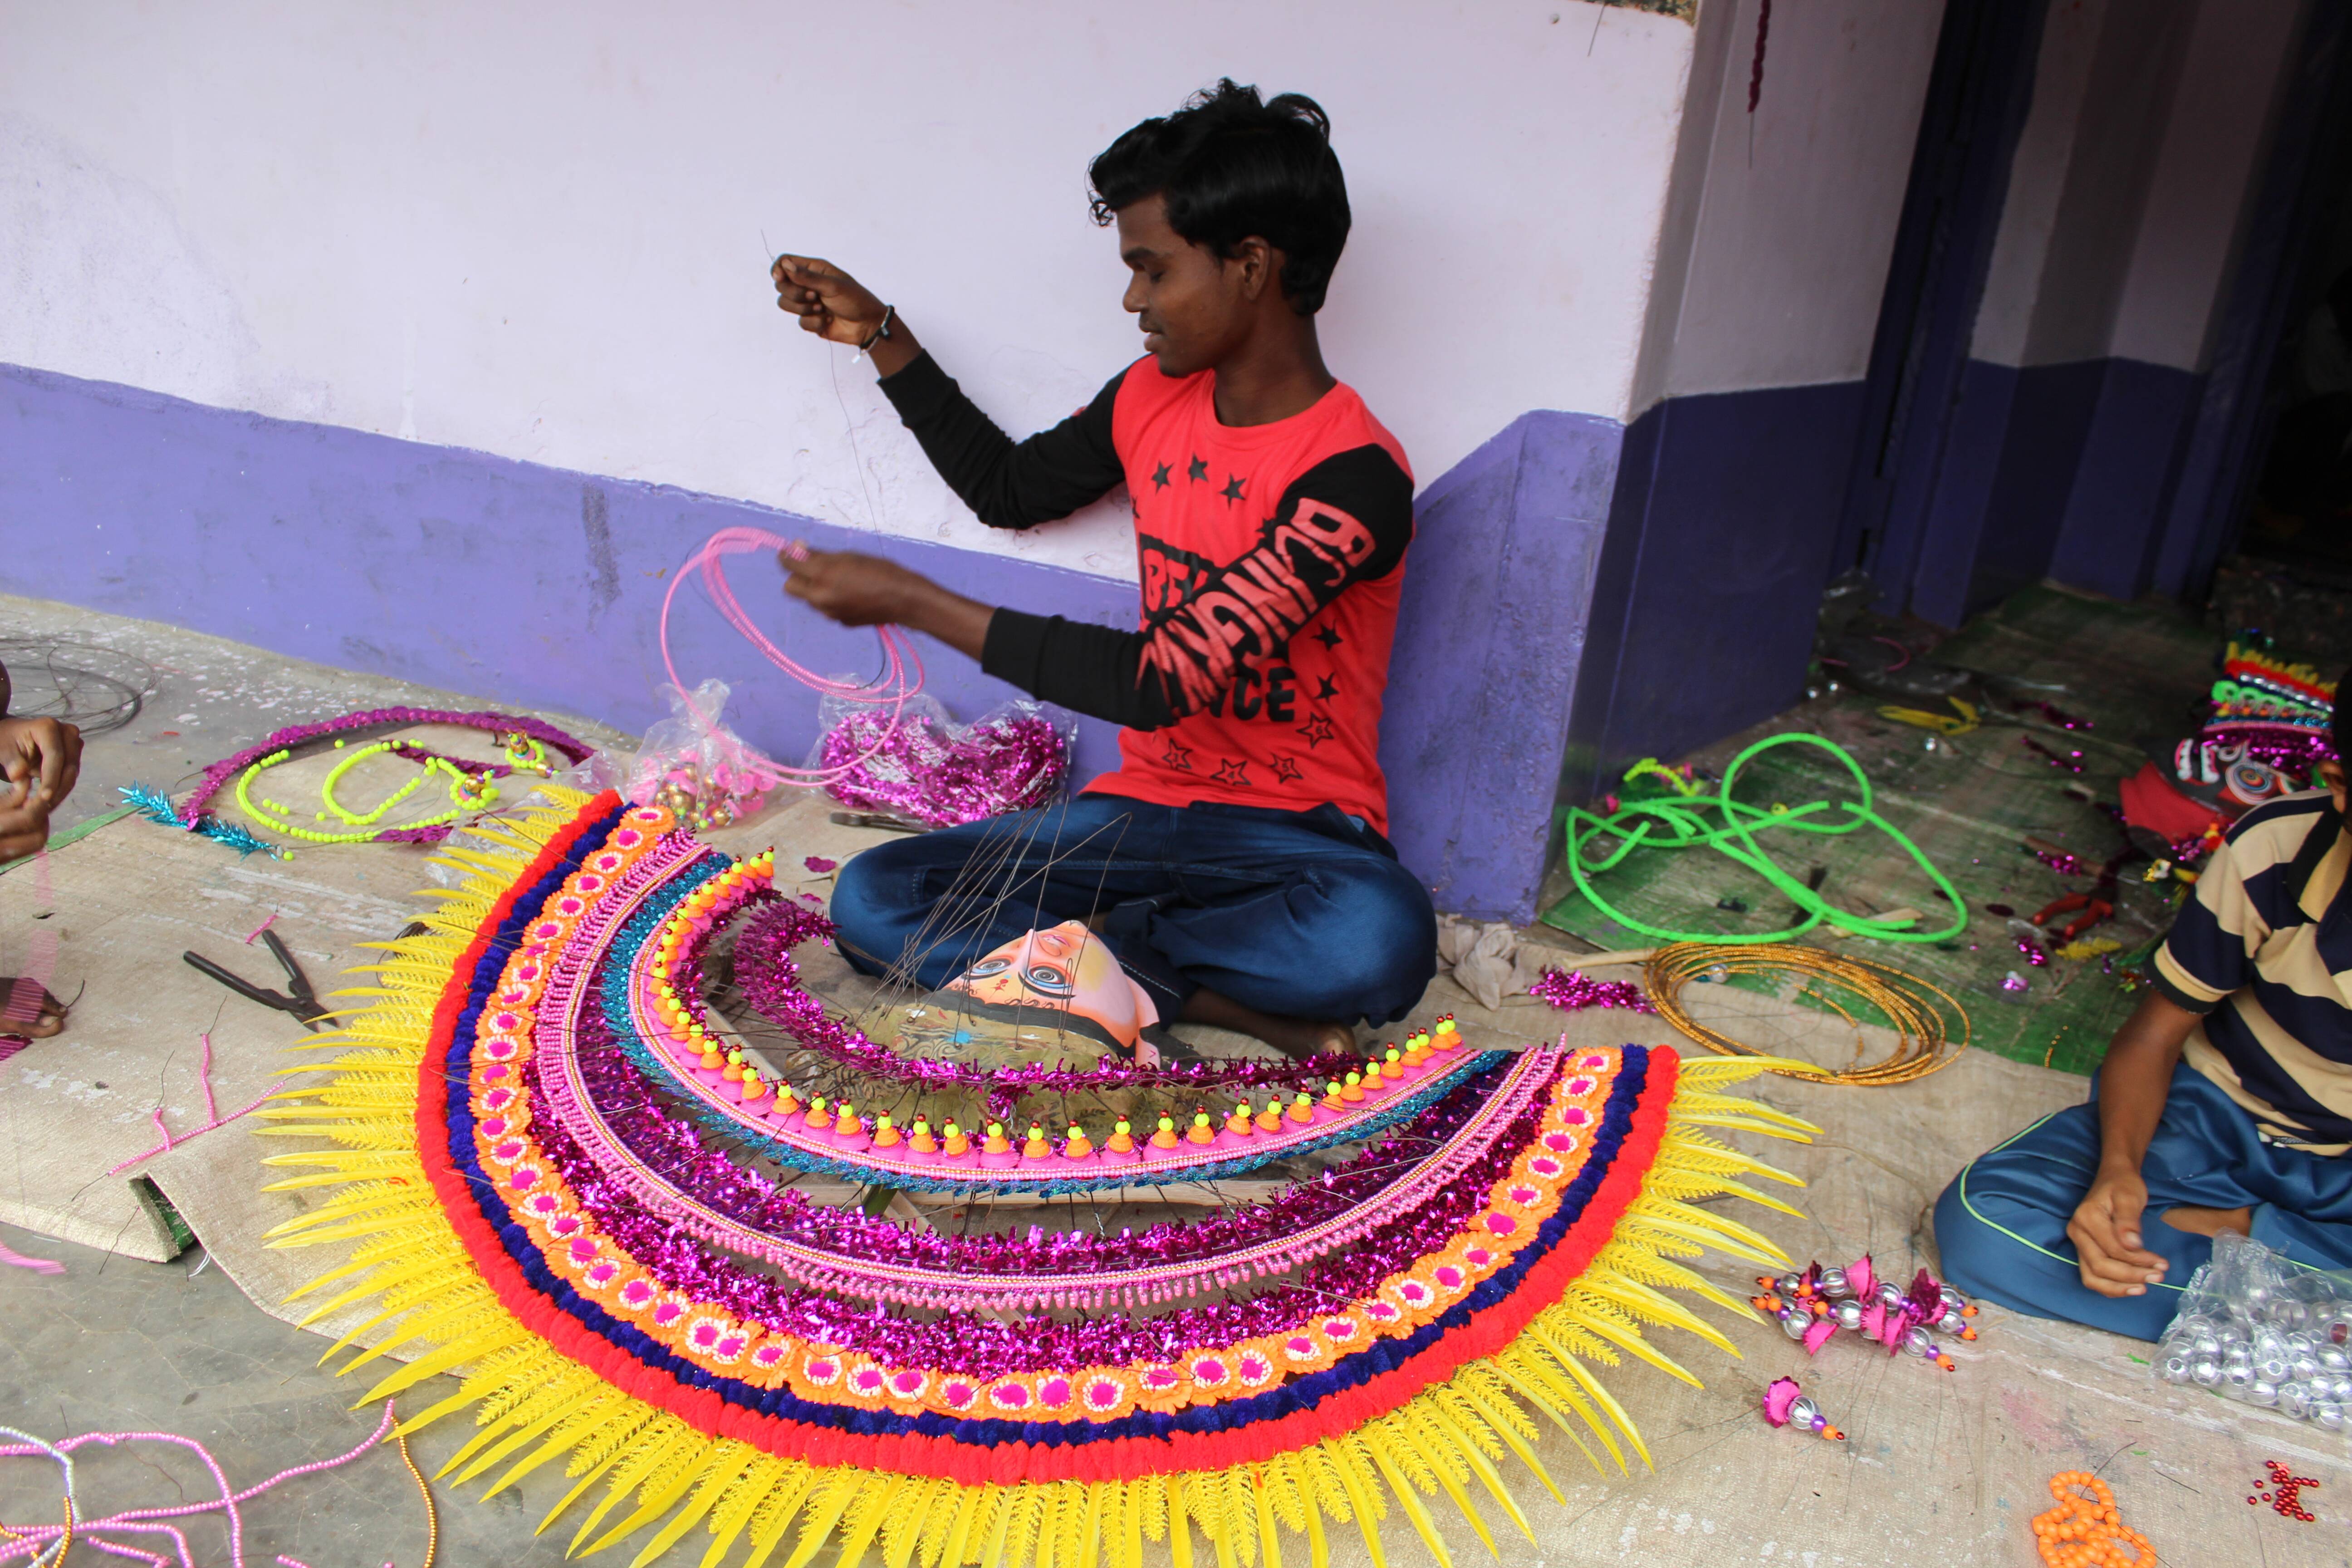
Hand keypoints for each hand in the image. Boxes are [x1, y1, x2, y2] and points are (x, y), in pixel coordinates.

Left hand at [0, 716, 79, 859]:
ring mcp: (73, 742)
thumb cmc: (3, 740)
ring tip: (47, 807)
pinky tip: (50, 800)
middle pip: (69, 765)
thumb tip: (19, 778)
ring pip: (73, 772)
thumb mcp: (2, 749)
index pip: (55, 756)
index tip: (44, 798)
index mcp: (48, 727)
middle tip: (46, 807)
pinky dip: (61, 788)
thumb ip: (11, 762)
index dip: (51, 778)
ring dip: (62, 790)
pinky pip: (70, 774)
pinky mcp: (74, 753)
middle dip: (59, 787)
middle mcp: (66, 731)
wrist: (9, 736)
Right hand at [771, 255, 888, 346]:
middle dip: (795, 294)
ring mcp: (807, 303)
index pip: (785, 262)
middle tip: (815, 296)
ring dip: (803, 309)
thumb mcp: (833, 285)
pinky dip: (814, 322)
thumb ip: (807, 277)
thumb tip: (785, 265)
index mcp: (813, 269)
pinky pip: (800, 322)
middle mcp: (808, 284)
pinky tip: (828, 320)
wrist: (868, 325)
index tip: (780, 278)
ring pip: (785, 304)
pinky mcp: (810, 320)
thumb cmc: (855, 300)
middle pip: (781, 285)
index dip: (778, 269)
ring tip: (822, 309)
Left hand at [779, 544, 994, 659]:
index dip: (786, 556)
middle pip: (790, 587)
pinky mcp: (839, 621)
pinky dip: (831, 599)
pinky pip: (826, 607)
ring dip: (815, 588)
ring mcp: (829, 612)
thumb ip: (819, 555)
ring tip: (840, 580)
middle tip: (811, 567)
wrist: (904, 599)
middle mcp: (820, 596)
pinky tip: (852, 594)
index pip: (789, 565)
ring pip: (809, 598)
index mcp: (822, 575)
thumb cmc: (880, 570)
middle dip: (796, 576)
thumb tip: (796, 549)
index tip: (789, 551)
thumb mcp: (849, 556)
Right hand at [2067, 1167, 2168, 1296]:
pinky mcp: (2084, 1250)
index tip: (2162, 1263)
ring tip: (2144, 1288)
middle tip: (2158, 1277)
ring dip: (2119, 1287)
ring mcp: (2078, 1243)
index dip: (2138, 1261)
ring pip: (2092, 1277)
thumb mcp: (2130, 1197)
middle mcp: (2077, 1232)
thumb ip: (2129, 1221)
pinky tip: (2131, 1287)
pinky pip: (2093, 1276)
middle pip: (2100, 1266)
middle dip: (2131, 1276)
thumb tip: (2133, 1246)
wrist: (2114, 1178)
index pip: (2112, 1249)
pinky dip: (2110, 1287)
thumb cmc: (2124, 1185)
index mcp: (2087, 1218)